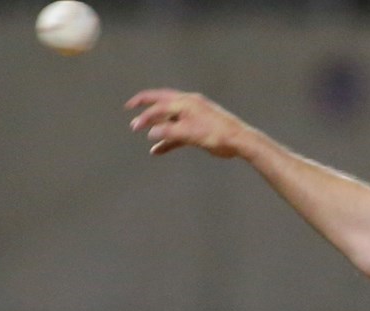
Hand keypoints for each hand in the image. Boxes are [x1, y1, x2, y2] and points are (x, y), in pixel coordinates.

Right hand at [126, 89, 254, 157]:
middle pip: (163, 102)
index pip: (160, 105)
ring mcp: (194, 116)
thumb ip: (170, 132)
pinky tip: (158, 150)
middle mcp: (189, 105)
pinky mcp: (198, 128)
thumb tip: (150, 132)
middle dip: (146, 105)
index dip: (145, 115)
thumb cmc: (217, 134)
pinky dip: (168, 140)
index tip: (134, 126)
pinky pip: (179, 132)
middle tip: (130, 106)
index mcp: (187, 102)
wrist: (240, 140)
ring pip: (170, 119)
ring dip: (157, 127)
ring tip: (144, 135)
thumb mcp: (191, 134)